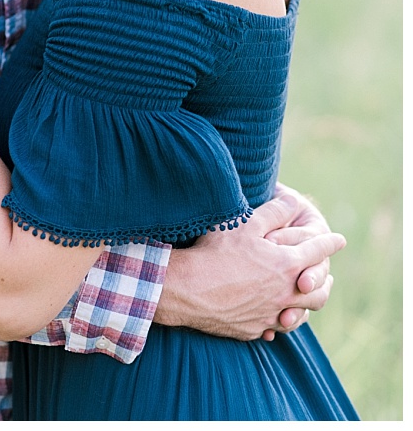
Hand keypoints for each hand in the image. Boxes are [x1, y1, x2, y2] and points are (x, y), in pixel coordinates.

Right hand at [156, 186, 343, 340]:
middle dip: (324, 280)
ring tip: (307, 297)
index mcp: (287, 264)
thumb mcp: (244, 225)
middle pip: (318, 290)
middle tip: (327, 276)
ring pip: (302, 313)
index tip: (339, 240)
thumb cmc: (216, 253)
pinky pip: (276, 326)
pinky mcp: (254, 327)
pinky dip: (280, 319)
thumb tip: (294, 200)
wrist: (188, 290)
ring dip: (308, 304)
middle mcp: (285, 292)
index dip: (330, 243)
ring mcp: (271, 313)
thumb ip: (274, 212)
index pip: (317, 251)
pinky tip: (276, 315)